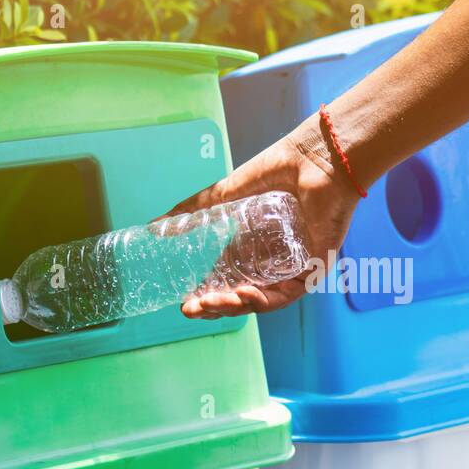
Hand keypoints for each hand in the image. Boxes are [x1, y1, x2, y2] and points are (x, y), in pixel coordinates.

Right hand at [162, 117, 363, 318]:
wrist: (315, 159)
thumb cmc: (277, 170)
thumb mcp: (225, 194)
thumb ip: (193, 211)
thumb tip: (154, 226)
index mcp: (251, 249)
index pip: (225, 283)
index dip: (205, 297)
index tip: (184, 304)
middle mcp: (270, 263)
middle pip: (240, 297)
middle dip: (214, 308)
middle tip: (191, 309)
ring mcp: (292, 268)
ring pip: (262, 301)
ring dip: (234, 307)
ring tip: (210, 305)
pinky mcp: (314, 269)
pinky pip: (288, 295)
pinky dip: (265, 300)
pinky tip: (244, 294)